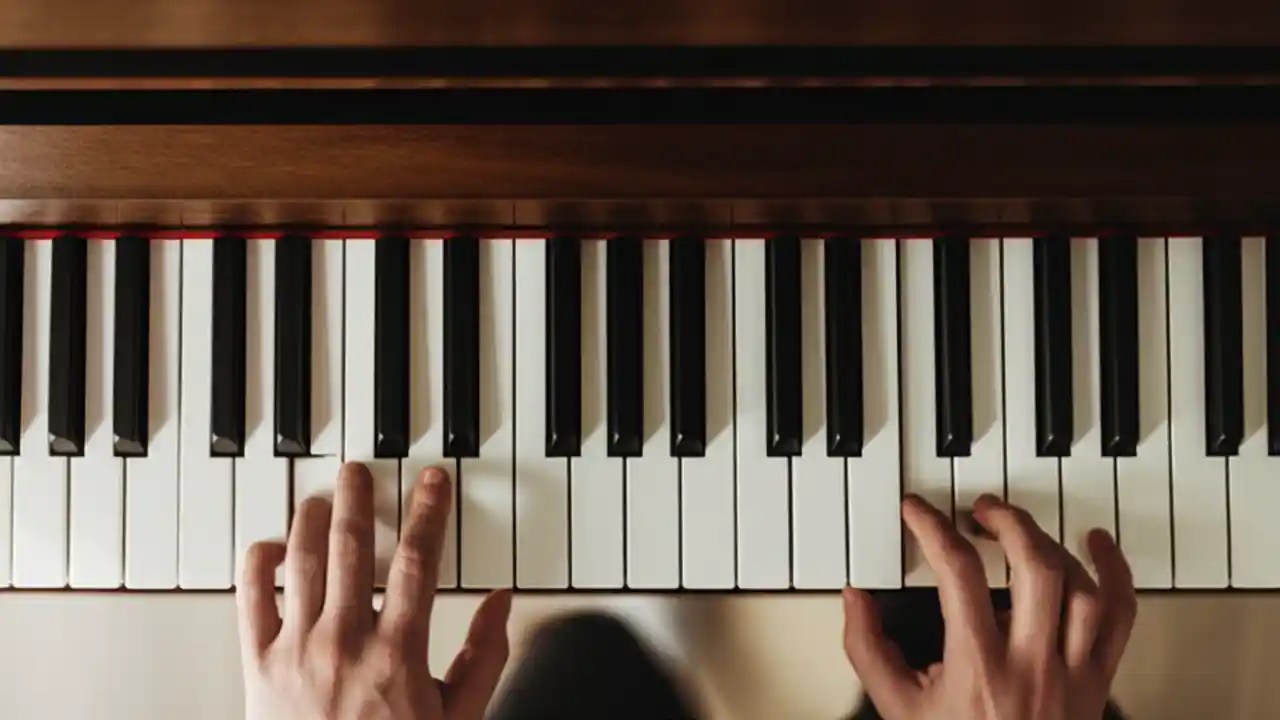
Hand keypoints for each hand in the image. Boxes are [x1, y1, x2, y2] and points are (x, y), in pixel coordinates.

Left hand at [236, 462, 511, 719]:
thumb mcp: (459, 718)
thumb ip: (484, 657)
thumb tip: (502, 602)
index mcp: (397, 653)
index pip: (417, 561)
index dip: (428, 512)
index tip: (432, 482)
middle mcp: (344, 642)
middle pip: (351, 546)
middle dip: (358, 498)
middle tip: (361, 471)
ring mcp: (296, 650)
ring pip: (301, 562)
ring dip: (311, 519)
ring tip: (321, 496)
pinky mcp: (257, 665)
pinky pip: (249, 598)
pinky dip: (257, 563)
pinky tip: (271, 545)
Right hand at [843, 494, 1136, 719]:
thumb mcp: (899, 708)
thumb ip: (869, 650)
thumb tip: (855, 599)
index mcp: (979, 670)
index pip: (959, 575)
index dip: (934, 529)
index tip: (919, 512)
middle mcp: (1032, 665)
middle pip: (1033, 567)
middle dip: (1004, 522)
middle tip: (978, 509)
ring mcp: (1073, 672)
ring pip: (1079, 585)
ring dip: (1049, 542)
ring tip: (1021, 526)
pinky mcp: (1099, 680)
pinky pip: (1122, 616)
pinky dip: (1116, 573)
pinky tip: (1098, 545)